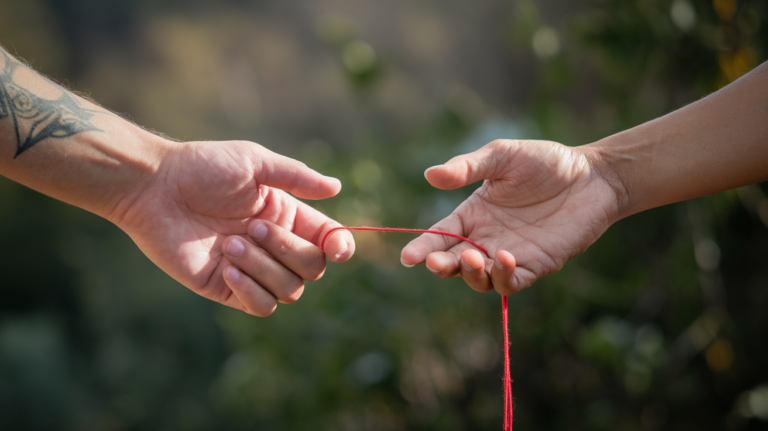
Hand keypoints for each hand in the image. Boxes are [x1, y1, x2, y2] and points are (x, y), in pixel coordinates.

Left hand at [113, 140, 354, 315]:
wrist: (154, 189)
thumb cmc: (202, 168)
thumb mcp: (255, 162)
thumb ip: (297, 177)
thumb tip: (337, 187)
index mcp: (286, 215)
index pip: (328, 240)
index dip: (340, 247)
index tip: (336, 248)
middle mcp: (274, 245)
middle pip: (313, 268)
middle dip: (288, 249)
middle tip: (252, 227)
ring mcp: (253, 270)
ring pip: (290, 290)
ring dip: (263, 267)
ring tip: (229, 244)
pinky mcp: (227, 289)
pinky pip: (262, 307)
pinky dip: (252, 291)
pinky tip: (228, 269)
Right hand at [400, 139, 622, 295]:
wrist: (592, 175)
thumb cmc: (545, 162)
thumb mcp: (501, 157)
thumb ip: (468, 168)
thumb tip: (430, 174)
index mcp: (472, 214)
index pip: (440, 236)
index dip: (423, 247)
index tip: (409, 257)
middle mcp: (486, 239)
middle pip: (454, 262)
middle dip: (442, 266)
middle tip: (436, 262)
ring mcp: (510, 255)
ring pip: (479, 278)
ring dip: (471, 274)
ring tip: (473, 258)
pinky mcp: (536, 265)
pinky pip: (513, 282)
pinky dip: (504, 277)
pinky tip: (505, 259)